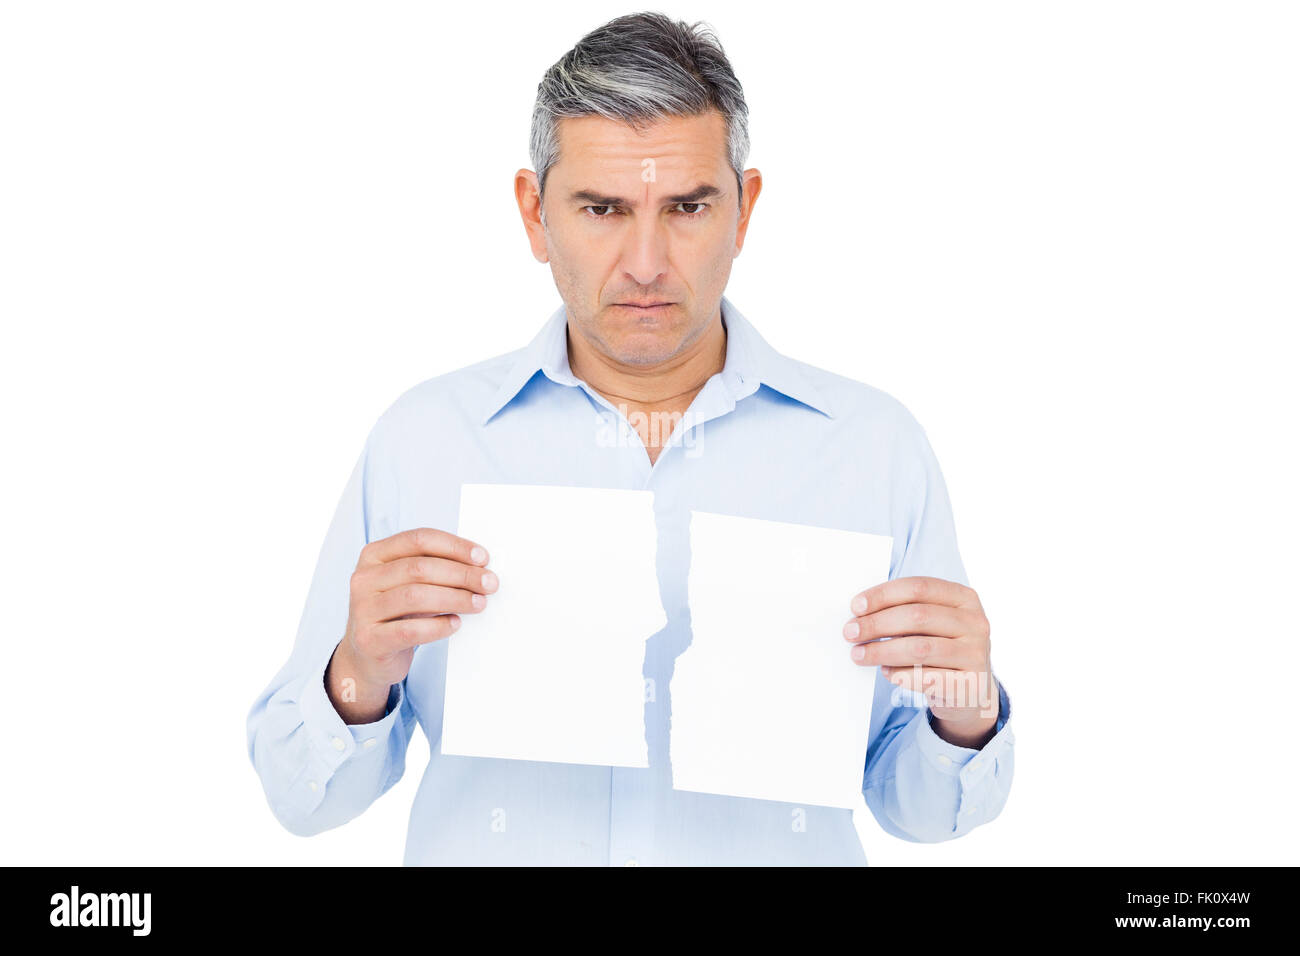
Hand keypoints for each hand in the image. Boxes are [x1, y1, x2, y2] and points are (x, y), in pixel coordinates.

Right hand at [327, 527, 497, 722]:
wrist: (368, 655)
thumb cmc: (397, 613)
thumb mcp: (408, 584)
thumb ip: (435, 570)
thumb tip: (479, 567)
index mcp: (374, 555)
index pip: (418, 540)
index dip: (454, 546)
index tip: (482, 558)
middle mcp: (363, 579)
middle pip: (419, 568)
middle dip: (461, 574)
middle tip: (489, 583)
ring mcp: (362, 610)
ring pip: (415, 596)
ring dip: (455, 598)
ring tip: (478, 603)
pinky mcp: (369, 640)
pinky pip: (410, 630)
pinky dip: (438, 626)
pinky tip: (455, 623)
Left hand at [843, 575, 999, 748]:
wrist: (971, 691)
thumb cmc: (941, 648)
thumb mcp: (932, 624)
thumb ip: (905, 613)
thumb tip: (861, 615)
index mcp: (964, 598)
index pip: (919, 587)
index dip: (883, 595)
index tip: (856, 607)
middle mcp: (976, 623)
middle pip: (917, 616)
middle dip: (877, 623)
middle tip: (850, 632)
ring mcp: (976, 654)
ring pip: (919, 648)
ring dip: (882, 651)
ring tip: (859, 654)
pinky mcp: (970, 684)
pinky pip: (926, 677)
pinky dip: (900, 674)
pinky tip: (886, 672)